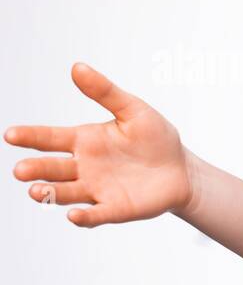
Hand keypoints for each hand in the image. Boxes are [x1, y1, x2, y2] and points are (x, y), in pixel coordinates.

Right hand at [5, 62, 192, 226]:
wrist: (183, 170)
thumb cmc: (156, 139)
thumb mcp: (133, 110)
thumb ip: (105, 92)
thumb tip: (77, 67)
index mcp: (84, 140)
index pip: (49, 138)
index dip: (29, 136)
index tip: (10, 135)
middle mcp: (84, 167)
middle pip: (52, 168)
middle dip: (35, 169)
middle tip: (21, 170)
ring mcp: (97, 189)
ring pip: (66, 193)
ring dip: (50, 193)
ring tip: (36, 191)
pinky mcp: (115, 208)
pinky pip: (96, 215)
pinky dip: (84, 217)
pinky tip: (74, 216)